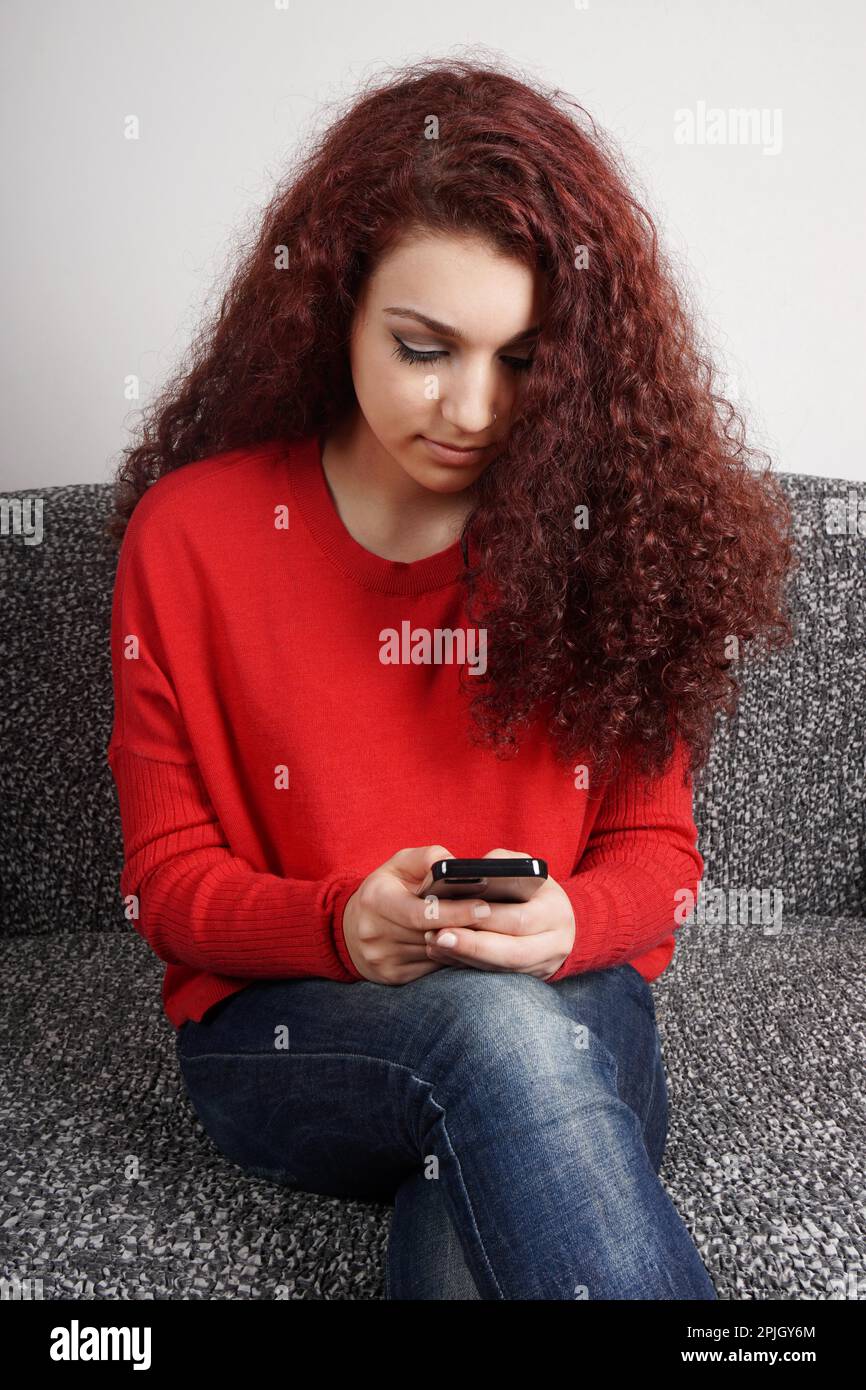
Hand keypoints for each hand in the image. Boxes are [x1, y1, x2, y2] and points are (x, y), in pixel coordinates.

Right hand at [342, 845, 505, 984]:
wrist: (351, 928)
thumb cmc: (385, 889)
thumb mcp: (399, 864)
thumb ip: (428, 858)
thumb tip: (458, 867)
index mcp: (376, 900)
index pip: (421, 913)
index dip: (455, 911)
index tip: (485, 906)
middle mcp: (375, 933)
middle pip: (431, 936)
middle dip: (467, 928)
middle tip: (499, 921)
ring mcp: (383, 959)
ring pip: (435, 955)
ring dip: (464, 946)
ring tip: (490, 933)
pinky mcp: (392, 977)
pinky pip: (432, 970)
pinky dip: (453, 958)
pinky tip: (470, 947)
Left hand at [424, 848, 575, 979]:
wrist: (558, 918)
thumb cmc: (533, 887)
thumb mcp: (525, 868)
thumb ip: (502, 864)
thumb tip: (474, 871)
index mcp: (555, 911)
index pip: (520, 920)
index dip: (486, 920)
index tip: (454, 915)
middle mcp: (555, 943)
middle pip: (511, 952)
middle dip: (472, 946)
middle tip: (438, 937)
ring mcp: (544, 966)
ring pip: (501, 970)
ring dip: (464, 959)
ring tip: (434, 944)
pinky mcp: (528, 979)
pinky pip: (495, 977)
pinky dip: (467, 966)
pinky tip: (443, 954)